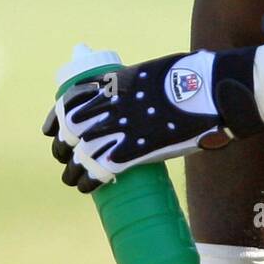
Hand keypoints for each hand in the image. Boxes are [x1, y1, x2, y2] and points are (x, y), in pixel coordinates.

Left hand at [42, 48, 261, 191]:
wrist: (211, 90)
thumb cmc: (193, 78)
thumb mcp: (156, 74)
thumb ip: (143, 87)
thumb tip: (144, 96)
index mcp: (113, 84)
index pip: (69, 103)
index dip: (56, 119)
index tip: (52, 131)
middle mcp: (110, 106)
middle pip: (70, 132)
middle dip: (62, 148)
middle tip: (64, 159)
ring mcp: (121, 129)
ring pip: (81, 154)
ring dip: (72, 171)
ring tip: (72, 180)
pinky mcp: (135, 150)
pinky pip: (101, 170)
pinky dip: (90, 181)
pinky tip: (86, 189)